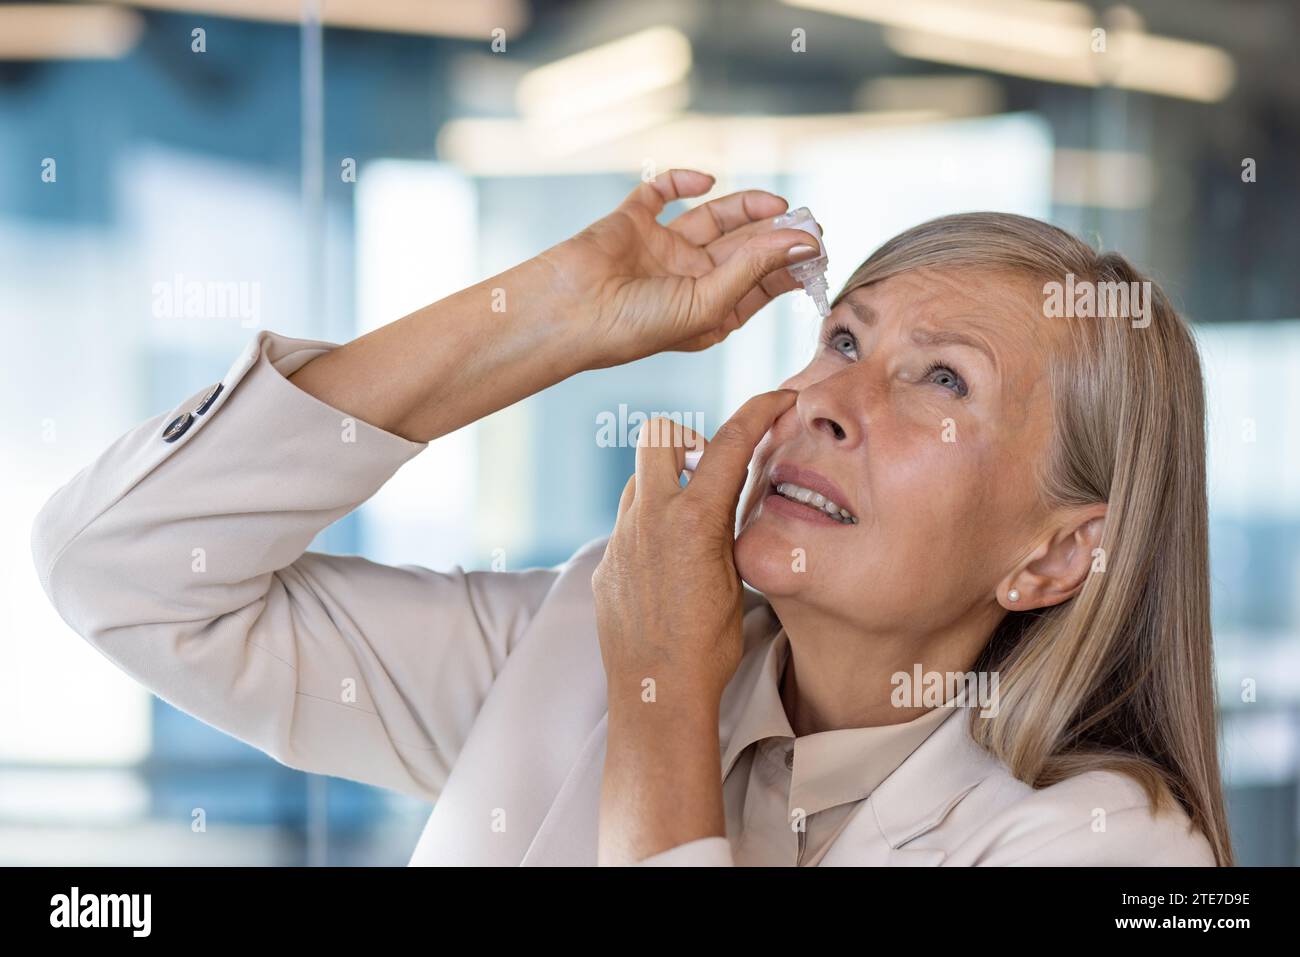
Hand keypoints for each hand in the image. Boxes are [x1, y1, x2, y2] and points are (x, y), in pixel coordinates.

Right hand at [539, 169, 822, 368]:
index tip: (819, 249)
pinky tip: (708, 180)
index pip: (759, 284)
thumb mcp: (709, 303)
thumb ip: (755, 267)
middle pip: (744, 248)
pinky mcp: (634, 221)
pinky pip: (663, 192)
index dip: (790, 266)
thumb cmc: (635, 327)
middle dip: (776, 234)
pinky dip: (684, 180)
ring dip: (747, 208)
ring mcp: (662, 249)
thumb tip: (804, 241)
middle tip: (810, 219)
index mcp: (708, 311)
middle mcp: (688, 280)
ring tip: (779, 202)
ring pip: (715, 218)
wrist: (568, 314)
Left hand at [591, 388, 798, 709]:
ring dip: (666, 486)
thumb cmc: (709, 646)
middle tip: (709, 470)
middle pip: (657, 434)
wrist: (658, 695)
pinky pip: (627, 527)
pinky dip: (651, 530)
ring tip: (694, 524)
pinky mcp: (605, 565)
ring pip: (638, 482)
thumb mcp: (738, 576)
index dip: (759, 410)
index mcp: (692, 518)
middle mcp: (648, 519)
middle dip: (686, 439)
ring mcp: (620, 540)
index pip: (728, 441)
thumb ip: (730, 525)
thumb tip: (735, 491)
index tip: (779, 399)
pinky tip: (670, 568)